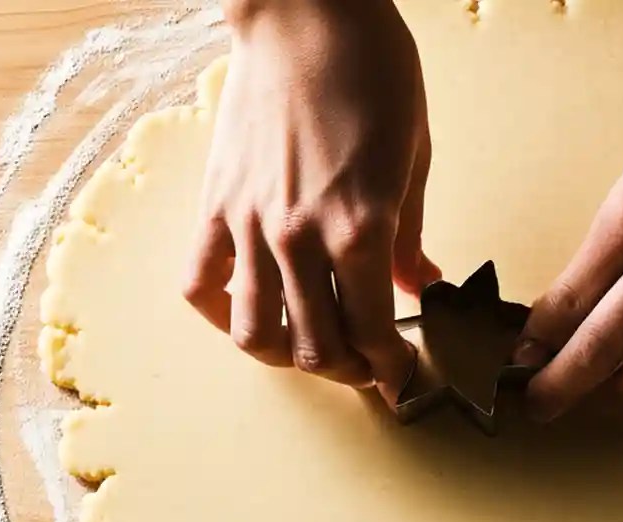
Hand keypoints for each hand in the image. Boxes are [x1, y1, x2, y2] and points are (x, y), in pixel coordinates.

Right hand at [184, 0, 439, 399]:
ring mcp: (250, 226)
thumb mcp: (415, 154)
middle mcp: (299, 239)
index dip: (392, 372)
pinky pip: (200, 284)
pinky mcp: (215, 206)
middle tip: (367, 367)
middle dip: (349, 372)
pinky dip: (222, 314)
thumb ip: (411, 234)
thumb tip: (422, 285)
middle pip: (316, 348)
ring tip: (311, 349)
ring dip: (288, 357)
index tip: (402, 382)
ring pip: (255, 334)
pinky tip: (249, 313)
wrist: (306, 12)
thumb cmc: (373, 70)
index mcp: (360, 229)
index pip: (373, 333)